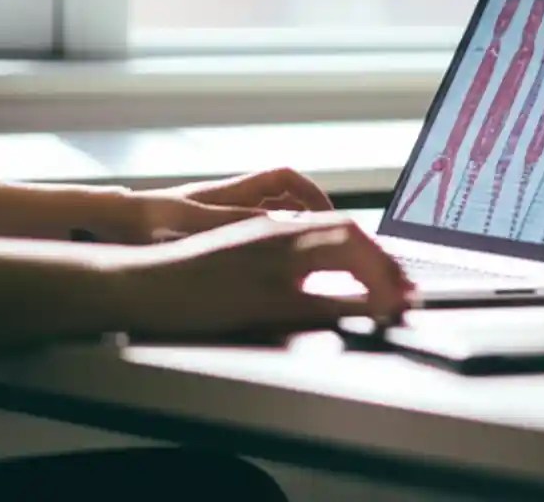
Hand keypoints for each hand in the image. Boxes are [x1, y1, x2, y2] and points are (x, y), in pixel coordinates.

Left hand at [105, 168, 332, 244]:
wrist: (116, 223)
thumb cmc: (151, 220)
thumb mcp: (200, 222)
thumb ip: (242, 221)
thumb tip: (284, 222)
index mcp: (235, 191)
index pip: (287, 178)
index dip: (313, 193)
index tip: (330, 216)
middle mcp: (232, 200)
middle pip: (284, 199)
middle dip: (308, 217)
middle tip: (324, 244)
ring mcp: (222, 217)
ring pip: (268, 220)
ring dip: (288, 236)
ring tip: (302, 261)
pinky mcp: (210, 235)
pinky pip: (251, 237)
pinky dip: (266, 250)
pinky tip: (266, 274)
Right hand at [111, 213, 411, 339]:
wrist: (135, 282)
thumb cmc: (185, 275)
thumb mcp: (240, 253)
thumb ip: (282, 259)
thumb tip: (326, 281)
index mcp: (271, 226)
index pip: (341, 226)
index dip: (377, 250)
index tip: (399, 276)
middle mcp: (274, 237)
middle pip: (348, 235)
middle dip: (386, 263)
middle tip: (407, 293)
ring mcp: (265, 265)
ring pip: (337, 257)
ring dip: (376, 279)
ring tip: (396, 304)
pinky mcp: (252, 298)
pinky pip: (310, 300)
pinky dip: (343, 306)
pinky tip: (361, 317)